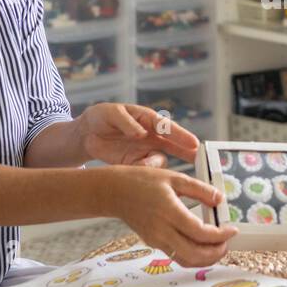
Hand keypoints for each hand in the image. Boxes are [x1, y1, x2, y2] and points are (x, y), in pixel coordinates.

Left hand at [78, 102, 198, 166]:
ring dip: (155, 165)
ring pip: (159, 161)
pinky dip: (143, 173)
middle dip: (187, 153)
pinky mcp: (135, 163)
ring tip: (144, 166)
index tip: (194, 144)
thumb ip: (126, 122)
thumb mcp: (111, 113)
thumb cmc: (101, 117)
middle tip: (200, 161)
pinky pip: (144, 170)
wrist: (86, 134)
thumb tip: (141, 133)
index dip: (182, 136)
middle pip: (174, 145)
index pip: (168, 127)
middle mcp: (151, 136)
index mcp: (147, 120)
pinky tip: (136, 173)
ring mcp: (144, 150)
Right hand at [108, 166, 236, 266]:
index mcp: (169, 211)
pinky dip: (193, 256)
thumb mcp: (174, 178)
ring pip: (185, 260)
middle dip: (216, 253)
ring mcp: (156, 240)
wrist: (114, 192)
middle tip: (228, 243)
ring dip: (205, 259)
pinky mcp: (153, 243)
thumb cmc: (142, 181)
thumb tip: (220, 199)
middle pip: (195, 254)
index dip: (220, 235)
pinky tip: (202, 246)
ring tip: (218, 247)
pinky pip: (176, 255)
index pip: (200, 232)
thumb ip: (200, 189)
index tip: (232, 230)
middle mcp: (162, 230)